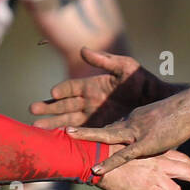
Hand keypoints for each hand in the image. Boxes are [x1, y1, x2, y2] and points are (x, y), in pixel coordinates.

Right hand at [30, 48, 167, 128]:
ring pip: (68, 121)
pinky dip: (69, 136)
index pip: (70, 88)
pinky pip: (82, 133)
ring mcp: (93, 117)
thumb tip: (82, 49)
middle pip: (64, 106)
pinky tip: (57, 140)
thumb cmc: (142, 81)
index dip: (62, 90)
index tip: (53, 93)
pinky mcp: (101, 129)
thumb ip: (104, 60)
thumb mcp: (124, 67)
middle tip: (32, 111)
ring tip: (36, 128)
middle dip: (48, 109)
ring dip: (52, 124)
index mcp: (91, 85)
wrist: (157, 100)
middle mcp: (88, 102)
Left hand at [68, 84, 189, 175]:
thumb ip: (155, 129)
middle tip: (62, 129)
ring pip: (106, 135)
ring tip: (66, 137)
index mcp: (135, 117)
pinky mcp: (146, 143)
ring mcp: (137, 131)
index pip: (111, 125)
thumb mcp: (164, 119)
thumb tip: (154, 139)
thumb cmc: (185, 113)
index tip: (80, 134)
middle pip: (102, 127)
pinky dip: (109, 163)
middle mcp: (131, 121)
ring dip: (86, 137)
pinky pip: (124, 156)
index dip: (95, 130)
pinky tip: (95, 169)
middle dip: (81, 129)